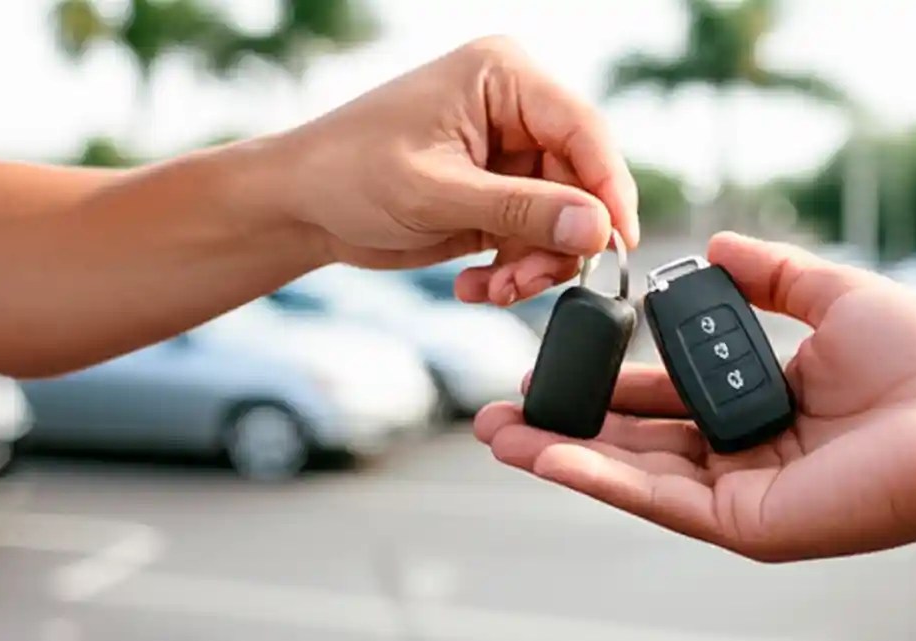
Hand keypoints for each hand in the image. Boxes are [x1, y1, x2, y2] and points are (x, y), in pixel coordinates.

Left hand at [268, 36, 638, 305]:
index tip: (615, 244)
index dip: (607, 191)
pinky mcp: (500, 196)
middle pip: (580, 182)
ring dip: (535, 265)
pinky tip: (479, 284)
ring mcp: (509, 155)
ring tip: (495, 289)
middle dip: (560, 243)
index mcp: (504, 76)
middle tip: (525, 282)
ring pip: (564, 219)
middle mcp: (516, 110)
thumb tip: (595, 228)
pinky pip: (536, 239)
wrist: (299, 204)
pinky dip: (516, 270)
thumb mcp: (437, 193)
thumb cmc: (346, 171)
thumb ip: (522, 211)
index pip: (583, 129)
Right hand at [475, 232, 915, 560]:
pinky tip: (551, 455)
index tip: (563, 360)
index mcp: (763, 406)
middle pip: (637, 442)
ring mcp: (743, 493)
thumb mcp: (834, 296)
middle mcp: (745, 454)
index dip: (613, 381)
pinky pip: (660, 500)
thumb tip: (713, 244)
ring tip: (499, 435)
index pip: (668, 396)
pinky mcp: (748, 522)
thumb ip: (772, 274)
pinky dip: (601, 479)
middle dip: (567, 426)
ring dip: (563, 455)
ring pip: (635, 476)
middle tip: (502, 410)